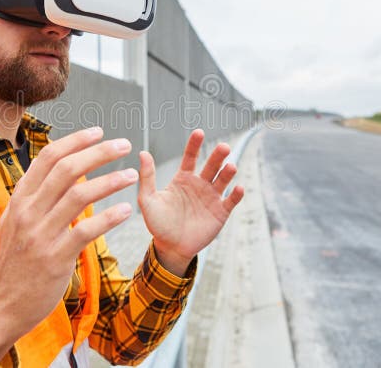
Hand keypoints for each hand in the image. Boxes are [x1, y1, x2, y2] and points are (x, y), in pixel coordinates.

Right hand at [0, 127, 135, 360]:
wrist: (1, 302)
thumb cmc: (15, 260)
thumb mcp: (15, 221)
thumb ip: (34, 196)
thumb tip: (55, 169)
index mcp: (20, 198)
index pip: (49, 157)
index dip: (76, 141)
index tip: (99, 132)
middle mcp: (29, 211)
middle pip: (67, 169)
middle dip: (98, 152)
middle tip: (124, 144)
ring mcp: (41, 234)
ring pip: (79, 195)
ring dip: (110, 181)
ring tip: (131, 175)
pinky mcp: (55, 258)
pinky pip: (86, 231)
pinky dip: (108, 218)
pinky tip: (126, 210)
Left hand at [138, 129, 244, 275]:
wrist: (171, 248)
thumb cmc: (158, 224)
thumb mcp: (148, 200)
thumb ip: (147, 177)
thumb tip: (143, 153)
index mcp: (183, 179)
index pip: (191, 157)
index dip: (195, 145)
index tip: (199, 132)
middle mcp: (199, 184)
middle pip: (211, 165)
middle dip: (218, 156)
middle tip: (223, 147)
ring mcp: (211, 198)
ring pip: (223, 180)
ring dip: (228, 172)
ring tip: (231, 166)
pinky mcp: (220, 212)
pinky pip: (231, 201)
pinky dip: (236, 195)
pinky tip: (238, 188)